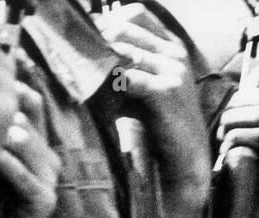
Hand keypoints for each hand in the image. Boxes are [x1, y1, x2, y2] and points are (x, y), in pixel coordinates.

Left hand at [0, 79, 59, 217]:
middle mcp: (43, 153)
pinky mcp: (43, 203)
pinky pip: (28, 177)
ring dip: (2, 131)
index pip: (25, 95)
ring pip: (29, 140)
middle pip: (31, 109)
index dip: (3, 78)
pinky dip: (9, 166)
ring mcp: (47, 178)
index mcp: (29, 138)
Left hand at [94, 2, 208, 217]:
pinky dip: (106, 85)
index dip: (107, 21)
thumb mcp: (143, 89)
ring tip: (79, 77)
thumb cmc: (160, 126)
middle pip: (123, 27)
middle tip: (72, 57)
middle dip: (95, 41)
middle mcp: (175, 52)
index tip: (86, 39)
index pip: (135, 13)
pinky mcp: (166, 91)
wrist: (186, 161)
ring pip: (121, 50)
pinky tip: (93, 96)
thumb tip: (82, 53)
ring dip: (97, 63)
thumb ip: (123, 67)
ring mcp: (173, 69)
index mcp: (172, 47)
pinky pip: (126, 77)